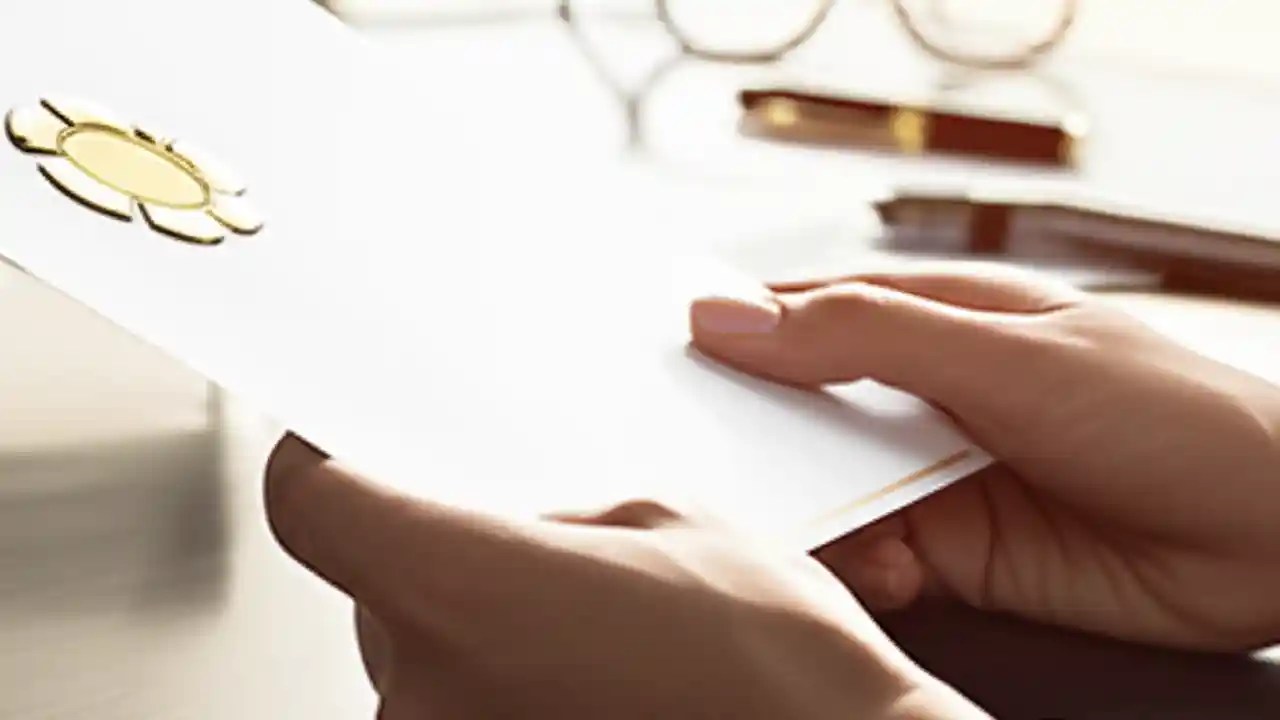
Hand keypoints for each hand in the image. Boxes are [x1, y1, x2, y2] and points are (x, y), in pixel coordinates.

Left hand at [264, 436, 987, 718]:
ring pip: (427, 662)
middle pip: (377, 589)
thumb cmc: (777, 669)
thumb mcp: (670, 524)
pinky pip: (466, 713)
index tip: (344, 450)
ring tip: (583, 624)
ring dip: (481, 632)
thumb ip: (560, 515)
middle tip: (523, 541)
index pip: (314, 505)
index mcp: (457, 592)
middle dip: (440, 555)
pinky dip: (508, 687)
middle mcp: (425, 696)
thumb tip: (518, 529)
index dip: (323, 464)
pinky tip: (589, 676)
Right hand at [689, 263, 1279, 651]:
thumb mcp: (1003, 356)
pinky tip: (883, 569)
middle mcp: (934, 397)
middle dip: (760, 432)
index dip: (742, 327)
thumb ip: (865, 337)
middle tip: (697, 451)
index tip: (668, 353)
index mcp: (946, 321)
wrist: (1273, 540)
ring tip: (788, 525)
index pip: (816, 312)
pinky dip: (862, 567)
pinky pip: (876, 559)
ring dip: (807, 509)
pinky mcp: (959, 555)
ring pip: (833, 489)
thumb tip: (730, 315)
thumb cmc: (1165, 416)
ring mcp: (943, 477)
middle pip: (811, 408)